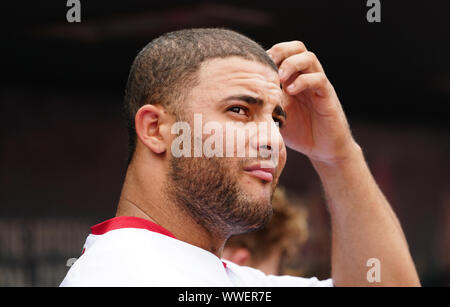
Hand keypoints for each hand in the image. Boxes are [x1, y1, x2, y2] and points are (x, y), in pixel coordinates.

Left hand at [267, 41, 358, 164]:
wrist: (323, 148)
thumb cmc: (298, 132)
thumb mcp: (274, 116)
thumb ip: (262, 105)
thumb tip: (237, 103)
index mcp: (292, 78)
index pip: (283, 53)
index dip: (269, 55)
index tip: (256, 68)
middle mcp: (306, 77)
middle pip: (297, 47)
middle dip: (281, 51)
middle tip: (269, 66)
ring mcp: (317, 85)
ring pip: (309, 58)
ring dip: (291, 64)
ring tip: (279, 79)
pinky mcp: (327, 96)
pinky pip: (319, 79)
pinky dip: (303, 81)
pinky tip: (291, 91)